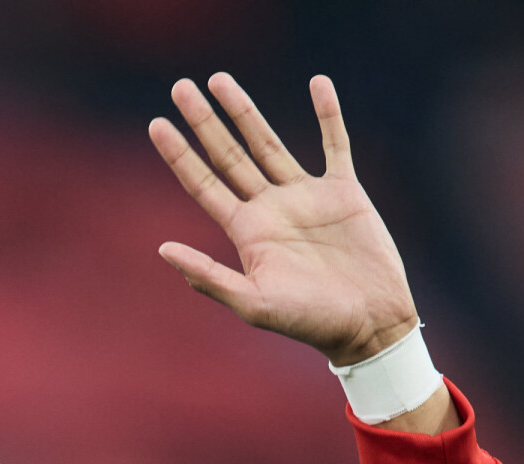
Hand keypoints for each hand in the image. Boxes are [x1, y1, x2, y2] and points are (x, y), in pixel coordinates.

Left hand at [149, 72, 419, 366]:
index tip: (156, 124)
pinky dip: (328, 114)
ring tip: (219, 78)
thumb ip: (209, 276)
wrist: (367, 324)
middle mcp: (270, 209)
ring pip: (268, 142)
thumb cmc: (308, 322)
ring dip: (245, 111)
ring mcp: (305, 197)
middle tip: (180, 87)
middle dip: (204, 122)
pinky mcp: (343, 191)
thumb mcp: (252, 304)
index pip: (204, 185)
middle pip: (228, 155)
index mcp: (246, 234)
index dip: (180, 156)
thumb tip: (162, 249)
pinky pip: (334, 144)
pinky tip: (318, 83)